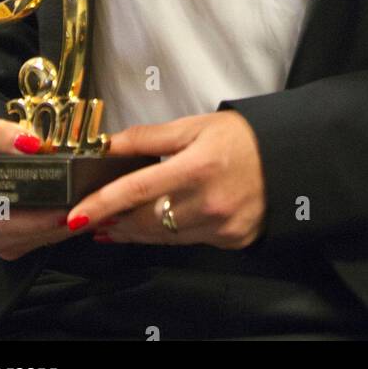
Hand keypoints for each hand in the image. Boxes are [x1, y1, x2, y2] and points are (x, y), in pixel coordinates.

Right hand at [0, 118, 103, 261]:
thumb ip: (2, 136)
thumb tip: (31, 144)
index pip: (5, 223)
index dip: (36, 219)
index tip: (65, 207)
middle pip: (30, 235)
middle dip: (63, 220)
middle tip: (97, 202)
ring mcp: (1, 244)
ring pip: (43, 240)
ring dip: (70, 223)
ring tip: (99, 202)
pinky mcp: (17, 243)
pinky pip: (46, 238)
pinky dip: (67, 223)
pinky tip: (89, 206)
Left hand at [64, 111, 267, 248]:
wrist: (289, 159)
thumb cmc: (242, 138)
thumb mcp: (194, 127)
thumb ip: (148, 138)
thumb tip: (109, 144)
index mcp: (197, 167)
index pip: (138, 189)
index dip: (103, 203)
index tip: (78, 213)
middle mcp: (208, 202)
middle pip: (146, 221)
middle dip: (114, 221)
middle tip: (90, 218)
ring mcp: (220, 226)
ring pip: (163, 237)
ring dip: (134, 231)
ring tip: (114, 224)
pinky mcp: (229, 240)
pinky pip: (187, 242)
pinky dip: (167, 234)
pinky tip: (156, 225)